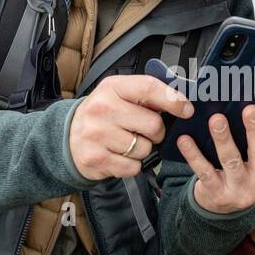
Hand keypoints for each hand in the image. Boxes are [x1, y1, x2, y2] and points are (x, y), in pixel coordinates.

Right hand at [69, 74, 193, 179]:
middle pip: (153, 124)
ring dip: (142, 149)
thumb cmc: (103, 114)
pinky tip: (119, 155)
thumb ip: (146, 95)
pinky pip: (133, 167)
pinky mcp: (96, 158)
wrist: (67, 136)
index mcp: (112, 87)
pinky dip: (132, 165)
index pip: (149, 88)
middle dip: (156, 132)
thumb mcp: (118, 94)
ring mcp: (97, 134)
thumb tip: (181, 102)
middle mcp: (102, 108)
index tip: (186, 110)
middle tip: (143, 131)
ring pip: (144, 149)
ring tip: (126, 143)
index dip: (173, 100)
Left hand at [178, 104, 254, 213]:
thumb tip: (253, 108)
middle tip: (251, 110)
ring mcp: (239, 191)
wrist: (224, 212)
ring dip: (224, 139)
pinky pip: (204, 172)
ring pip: (231, 161)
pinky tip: (185, 140)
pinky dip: (194, 155)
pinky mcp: (217, 195)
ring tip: (217, 120)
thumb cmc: (243, 177)